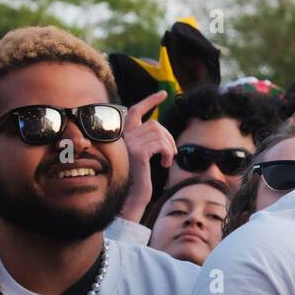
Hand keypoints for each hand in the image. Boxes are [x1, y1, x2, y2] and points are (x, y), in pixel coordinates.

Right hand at [118, 90, 173, 221]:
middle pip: (154, 124)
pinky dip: (168, 153)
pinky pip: (161, 144)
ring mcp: (129, 144)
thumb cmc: (138, 182)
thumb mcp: (143, 158)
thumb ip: (148, 142)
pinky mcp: (138, 153)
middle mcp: (123, 138)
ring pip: (159, 133)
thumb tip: (163, 132)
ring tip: (168, 161)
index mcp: (123, 137)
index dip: (150, 101)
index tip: (163, 93)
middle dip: (168, 136)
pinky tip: (165, 165)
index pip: (134, 111)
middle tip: (172, 153)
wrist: (130, 200)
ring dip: (170, 147)